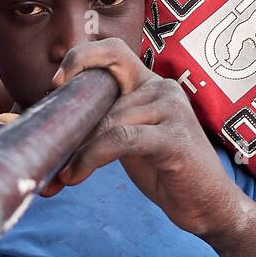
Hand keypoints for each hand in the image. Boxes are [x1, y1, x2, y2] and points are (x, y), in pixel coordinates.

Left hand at [42, 38, 239, 236]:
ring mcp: (171, 109)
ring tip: (62, 176)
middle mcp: (162, 88)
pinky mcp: (174, 138)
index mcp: (150, 84)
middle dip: (68, 122)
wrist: (208, 205)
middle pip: (100, 92)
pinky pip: (121, 138)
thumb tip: (52, 133)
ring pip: (106, 120)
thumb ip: (104, 125)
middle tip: (47, 148)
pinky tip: (76, 176)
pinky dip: (91, 157)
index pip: (113, 51)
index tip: (55, 83)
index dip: (81, 58)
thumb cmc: (167, 172)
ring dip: (77, 151)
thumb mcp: (131, 140)